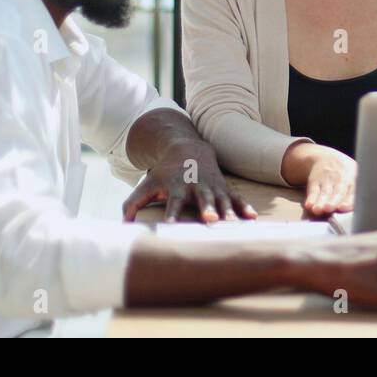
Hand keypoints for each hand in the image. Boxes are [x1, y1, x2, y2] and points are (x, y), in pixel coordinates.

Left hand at [123, 139, 256, 222]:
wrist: (189, 150)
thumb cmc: (165, 174)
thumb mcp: (147, 185)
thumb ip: (133, 204)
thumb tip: (123, 225)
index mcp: (177, 187)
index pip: (173, 202)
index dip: (171, 214)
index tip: (169, 226)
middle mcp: (197, 186)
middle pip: (202, 199)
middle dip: (207, 209)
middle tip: (210, 221)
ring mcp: (212, 186)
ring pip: (221, 200)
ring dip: (228, 211)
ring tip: (232, 224)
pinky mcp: (224, 188)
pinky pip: (236, 198)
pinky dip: (244, 207)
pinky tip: (252, 218)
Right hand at [303, 146, 356, 216]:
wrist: (327, 157)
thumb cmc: (346, 174)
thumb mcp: (357, 176)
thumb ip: (358, 192)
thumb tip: (365, 210)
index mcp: (353, 179)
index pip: (352, 191)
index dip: (348, 200)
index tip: (342, 207)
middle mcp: (340, 179)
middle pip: (337, 192)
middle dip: (333, 201)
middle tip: (329, 208)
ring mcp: (327, 180)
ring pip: (324, 193)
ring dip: (320, 202)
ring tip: (317, 210)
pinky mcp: (315, 181)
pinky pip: (313, 191)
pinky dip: (311, 198)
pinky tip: (309, 205)